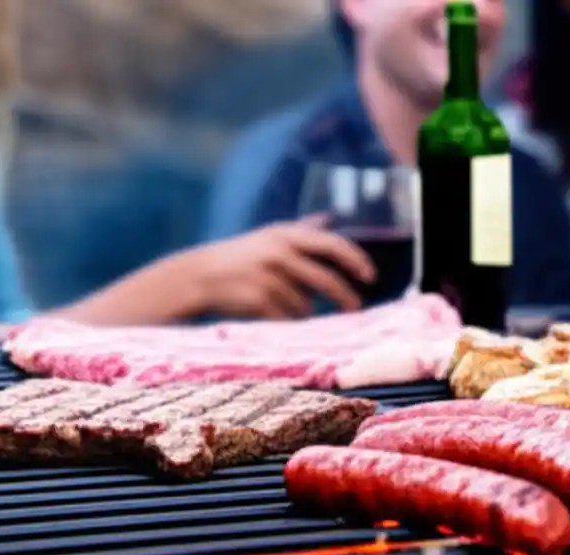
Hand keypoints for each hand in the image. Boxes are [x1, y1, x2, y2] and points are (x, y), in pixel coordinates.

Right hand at [184, 216, 376, 318]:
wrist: (199, 276)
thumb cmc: (241, 256)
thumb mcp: (270, 235)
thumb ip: (302, 229)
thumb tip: (331, 219)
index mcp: (286, 234)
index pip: (333, 245)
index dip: (356, 261)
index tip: (371, 276)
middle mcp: (278, 252)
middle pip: (325, 279)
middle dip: (344, 297)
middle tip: (355, 308)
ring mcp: (268, 277)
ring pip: (305, 304)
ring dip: (302, 309)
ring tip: (284, 302)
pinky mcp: (257, 300)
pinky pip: (287, 318)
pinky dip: (285, 319)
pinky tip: (271, 312)